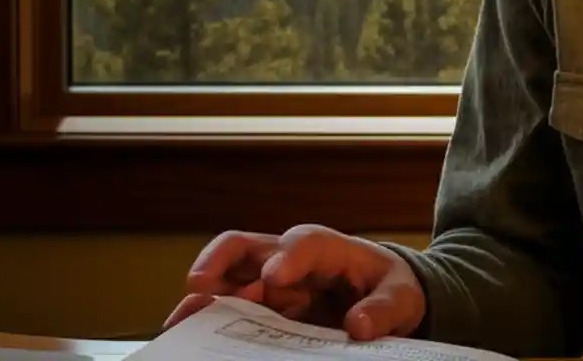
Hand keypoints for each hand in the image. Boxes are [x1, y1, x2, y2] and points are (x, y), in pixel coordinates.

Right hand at [162, 224, 425, 340]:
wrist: (384, 298)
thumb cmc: (391, 288)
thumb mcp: (402, 297)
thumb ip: (384, 309)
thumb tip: (358, 327)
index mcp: (329, 249)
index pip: (304, 242)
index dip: (287, 256)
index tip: (273, 277)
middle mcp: (290, 259)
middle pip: (246, 247)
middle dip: (220, 262)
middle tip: (198, 284)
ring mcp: (270, 284)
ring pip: (226, 277)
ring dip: (203, 296)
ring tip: (180, 322)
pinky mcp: (262, 308)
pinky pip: (228, 310)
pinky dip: (207, 321)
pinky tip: (189, 339)